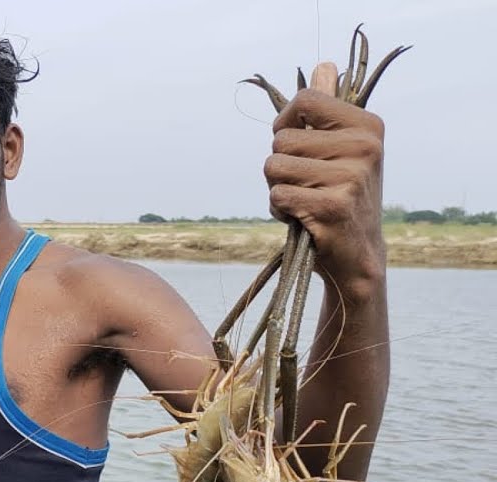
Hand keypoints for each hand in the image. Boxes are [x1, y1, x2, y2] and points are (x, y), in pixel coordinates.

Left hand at [266, 62, 386, 297]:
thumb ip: (326, 111)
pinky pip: (276, 194)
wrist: (356, 254)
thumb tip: (324, 66)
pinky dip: (280, 209)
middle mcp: (365, 147)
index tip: (296, 143)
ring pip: (273, 166)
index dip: (286, 122)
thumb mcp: (339, 149)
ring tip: (305, 200)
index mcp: (367, 126)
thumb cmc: (338, 196)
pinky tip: (303, 218)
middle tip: (306, 185)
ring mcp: (352, 177)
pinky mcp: (333, 206)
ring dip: (278, 188)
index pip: (305, 100)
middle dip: (280, 165)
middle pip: (280, 139)